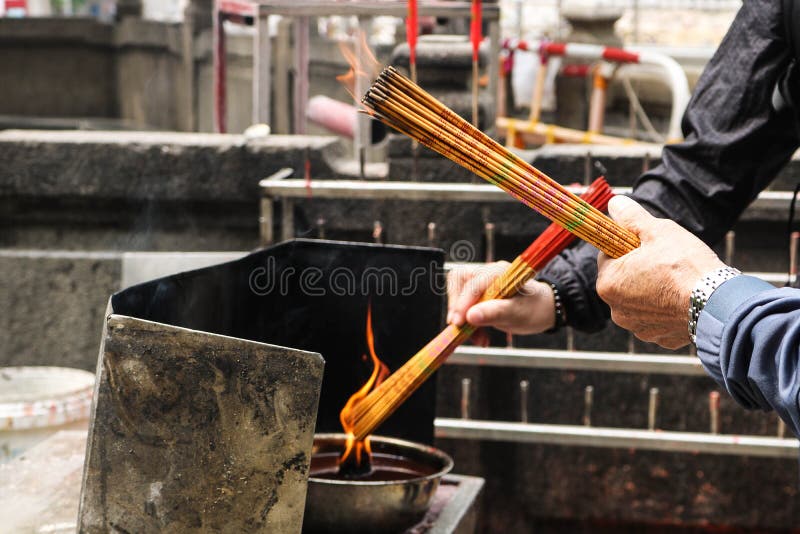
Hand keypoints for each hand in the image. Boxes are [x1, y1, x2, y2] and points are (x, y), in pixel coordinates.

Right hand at [447, 261, 556, 342]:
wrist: (542, 310)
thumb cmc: (534, 308)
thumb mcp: (518, 313)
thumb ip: (495, 313)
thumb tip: (470, 316)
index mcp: (499, 272)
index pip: (473, 283)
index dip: (462, 302)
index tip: (458, 322)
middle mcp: (488, 273)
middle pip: (459, 284)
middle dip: (459, 309)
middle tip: (463, 330)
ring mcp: (481, 283)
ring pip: (458, 296)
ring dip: (463, 318)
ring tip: (478, 338)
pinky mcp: (478, 294)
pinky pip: (463, 305)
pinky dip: (468, 322)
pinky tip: (480, 335)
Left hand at [596, 196, 725, 348]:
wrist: (717, 303)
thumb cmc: (685, 265)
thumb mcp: (656, 230)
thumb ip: (631, 217)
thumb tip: (614, 204)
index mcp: (608, 283)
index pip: (608, 256)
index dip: (626, 245)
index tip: (645, 242)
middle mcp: (617, 310)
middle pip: (624, 279)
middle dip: (640, 268)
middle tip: (665, 259)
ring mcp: (638, 327)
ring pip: (641, 299)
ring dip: (653, 289)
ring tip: (676, 279)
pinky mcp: (660, 338)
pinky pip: (659, 317)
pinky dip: (668, 308)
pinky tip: (684, 298)